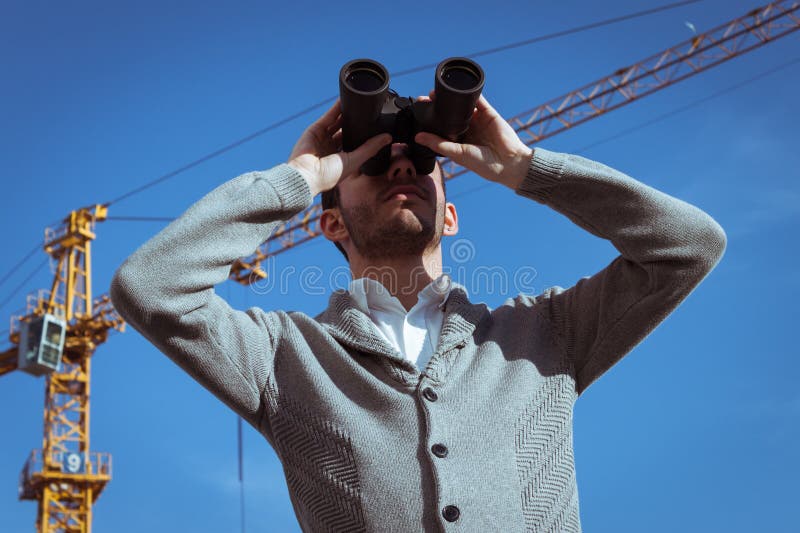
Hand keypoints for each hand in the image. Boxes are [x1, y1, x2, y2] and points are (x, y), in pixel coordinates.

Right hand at [287, 99, 391, 196]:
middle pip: (346, 131)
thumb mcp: (354, 161)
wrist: (305, 175)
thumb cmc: (328, 175)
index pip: (354, 143)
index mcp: (341, 159)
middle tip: (369, 113)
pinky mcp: (315, 129)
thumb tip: (388, 138)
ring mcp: (323, 138)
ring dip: (347, 113)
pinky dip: (336, 108)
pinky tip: (346, 101)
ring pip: (337, 122)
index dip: (363, 135)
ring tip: (359, 104)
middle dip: (355, 122)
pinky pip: (328, 116)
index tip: (375, 126)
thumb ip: (370, 148)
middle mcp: (331, 148)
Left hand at [414, 93, 532, 189]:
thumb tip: (417, 137)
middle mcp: (467, 130)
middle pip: (450, 114)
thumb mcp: (457, 153)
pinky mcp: (488, 113)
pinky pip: (479, 100)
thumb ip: (438, 144)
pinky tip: (460, 88)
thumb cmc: (483, 164)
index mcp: (458, 142)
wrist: (509, 162)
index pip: (442, 127)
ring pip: (462, 106)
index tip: (420, 110)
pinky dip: (470, 93)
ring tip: (439, 92)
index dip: (432, 119)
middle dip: (440, 106)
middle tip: (427, 98)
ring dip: (452, 98)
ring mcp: (478, 120)